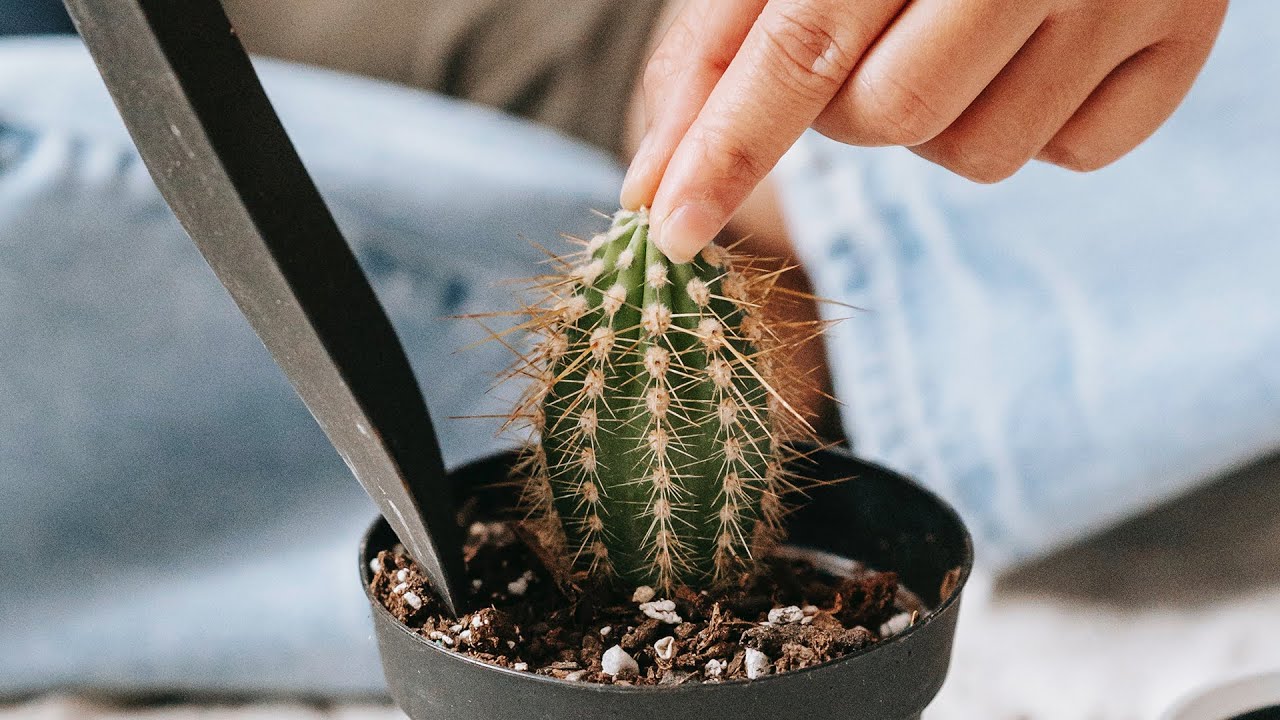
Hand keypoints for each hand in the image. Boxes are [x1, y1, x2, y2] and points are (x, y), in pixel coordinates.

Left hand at [621, 0, 1227, 262]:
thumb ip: (722, 45)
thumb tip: (653, 179)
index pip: (797, 49)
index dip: (726, 149)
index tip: (669, 228)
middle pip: (887, 120)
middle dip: (850, 111)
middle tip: (876, 40)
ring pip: (977, 157)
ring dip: (939, 123)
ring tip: (959, 38)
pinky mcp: (1186, 35)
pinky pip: (1076, 154)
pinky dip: (1036, 124)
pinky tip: (1037, 53)